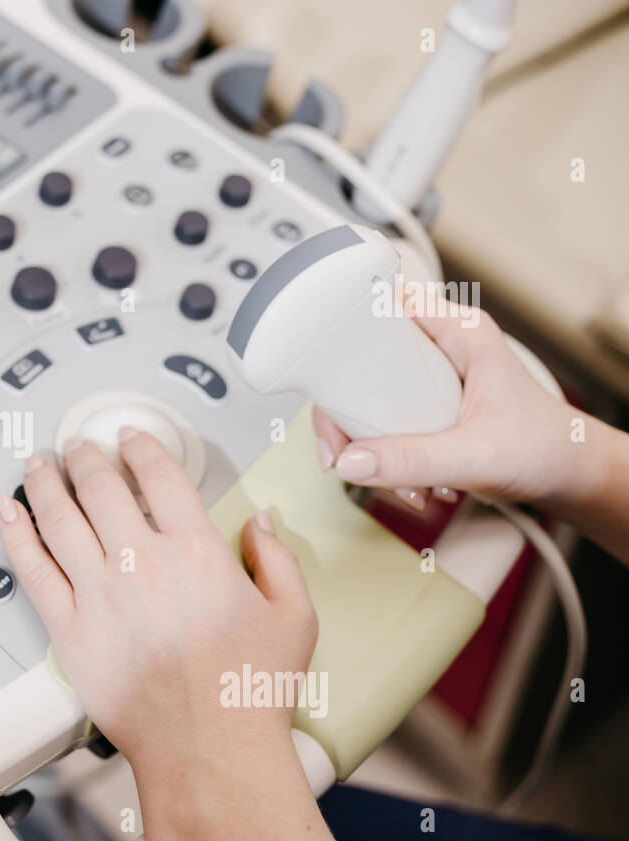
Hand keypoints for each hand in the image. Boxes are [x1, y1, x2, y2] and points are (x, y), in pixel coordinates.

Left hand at [0, 428, 342, 840]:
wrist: (208, 752)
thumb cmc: (249, 694)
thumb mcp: (293, 617)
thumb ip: (277, 559)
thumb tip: (260, 523)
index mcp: (196, 551)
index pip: (159, 476)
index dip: (140, 447)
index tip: (130, 439)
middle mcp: (141, 564)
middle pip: (99, 487)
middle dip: (85, 456)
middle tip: (78, 445)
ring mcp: (98, 596)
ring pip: (58, 518)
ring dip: (44, 482)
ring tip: (39, 464)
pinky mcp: (68, 631)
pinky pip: (32, 570)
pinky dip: (16, 535)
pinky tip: (8, 512)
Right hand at [314, 298, 593, 513]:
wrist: (571, 477)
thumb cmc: (549, 449)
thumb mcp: (477, 456)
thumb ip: (414, 459)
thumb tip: (352, 461)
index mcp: (460, 334)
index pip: (384, 305)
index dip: (344, 330)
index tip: (321, 374)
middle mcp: (441, 348)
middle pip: (361, 360)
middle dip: (346, 413)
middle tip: (342, 449)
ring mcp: (430, 378)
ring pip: (366, 396)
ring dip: (365, 444)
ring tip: (389, 476)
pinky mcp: (425, 404)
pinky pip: (381, 421)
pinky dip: (383, 457)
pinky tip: (406, 481)